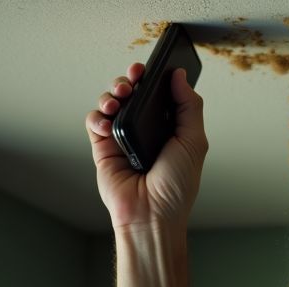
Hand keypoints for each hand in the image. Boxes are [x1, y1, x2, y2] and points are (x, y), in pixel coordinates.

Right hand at [86, 62, 207, 230]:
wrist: (152, 215)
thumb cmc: (176, 185)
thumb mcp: (194, 142)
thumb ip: (189, 106)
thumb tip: (179, 76)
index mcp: (168, 127)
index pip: (157, 94)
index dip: (151, 79)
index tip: (147, 68)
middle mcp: (144, 130)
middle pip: (131, 93)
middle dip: (128, 80)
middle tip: (131, 80)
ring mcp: (122, 139)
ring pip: (110, 103)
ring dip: (111, 94)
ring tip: (118, 100)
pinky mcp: (103, 149)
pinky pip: (94, 122)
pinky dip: (97, 116)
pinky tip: (107, 121)